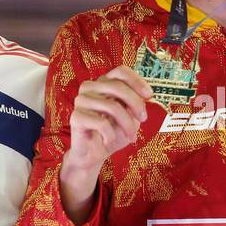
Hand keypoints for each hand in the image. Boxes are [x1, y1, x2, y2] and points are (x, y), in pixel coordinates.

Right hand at [60, 65, 152, 222]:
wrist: (94, 154)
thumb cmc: (112, 133)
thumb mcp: (129, 116)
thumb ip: (135, 103)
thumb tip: (147, 95)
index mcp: (103, 83)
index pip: (120, 71)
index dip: (137, 81)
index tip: (149, 95)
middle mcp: (90, 87)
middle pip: (118, 87)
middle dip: (136, 104)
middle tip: (144, 119)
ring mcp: (81, 101)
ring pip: (112, 106)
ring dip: (126, 125)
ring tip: (131, 137)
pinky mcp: (76, 117)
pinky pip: (101, 123)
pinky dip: (110, 135)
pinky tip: (108, 140)